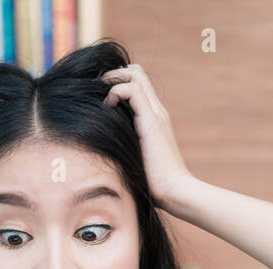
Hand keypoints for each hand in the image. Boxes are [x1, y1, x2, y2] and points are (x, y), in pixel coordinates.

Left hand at [99, 64, 193, 211]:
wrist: (175, 192)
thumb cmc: (155, 185)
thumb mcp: (135, 161)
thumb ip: (125, 150)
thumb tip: (103, 153)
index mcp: (154, 119)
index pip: (138, 85)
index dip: (118, 82)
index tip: (100, 96)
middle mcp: (157, 112)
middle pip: (137, 73)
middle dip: (114, 75)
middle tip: (97, 89)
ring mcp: (156, 114)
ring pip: (136, 75)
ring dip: (113, 79)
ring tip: (100, 94)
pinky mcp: (152, 121)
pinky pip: (133, 91)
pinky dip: (116, 91)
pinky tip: (107, 107)